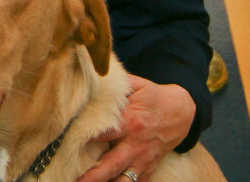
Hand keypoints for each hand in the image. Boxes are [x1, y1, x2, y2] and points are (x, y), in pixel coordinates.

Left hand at [75, 75, 194, 181]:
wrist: (183, 110)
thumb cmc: (153, 96)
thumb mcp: (136, 85)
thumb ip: (113, 86)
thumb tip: (90, 77)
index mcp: (131, 121)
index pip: (105, 132)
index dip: (86, 138)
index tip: (67, 142)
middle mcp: (137, 143)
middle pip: (113, 163)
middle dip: (94, 176)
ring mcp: (144, 158)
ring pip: (125, 179)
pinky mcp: (150, 167)